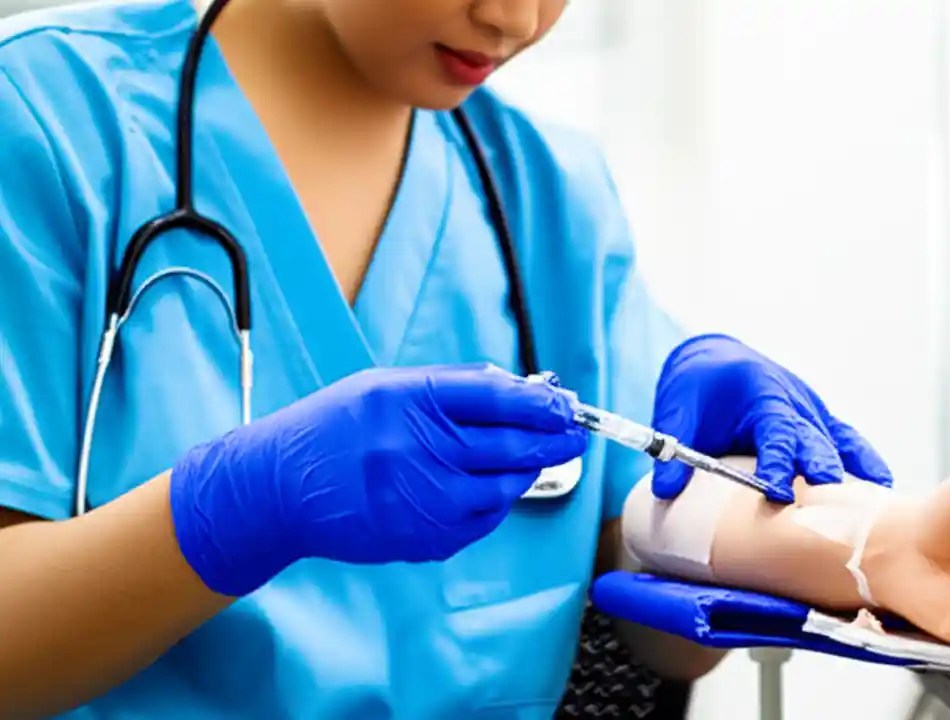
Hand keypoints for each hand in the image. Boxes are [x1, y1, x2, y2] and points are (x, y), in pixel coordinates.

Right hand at [169, 364, 587, 595]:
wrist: (281, 489)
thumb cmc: (336, 429)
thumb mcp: (387, 386)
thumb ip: (452, 388)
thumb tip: (517, 390)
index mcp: (411, 400)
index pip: (496, 397)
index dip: (540, 402)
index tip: (564, 404)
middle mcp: (419, 449)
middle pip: (510, 445)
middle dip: (552, 439)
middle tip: (574, 433)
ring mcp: (423, 498)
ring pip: (505, 487)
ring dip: (527, 471)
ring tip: (536, 457)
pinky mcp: (424, 537)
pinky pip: (483, 520)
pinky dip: (497, 503)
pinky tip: (493, 487)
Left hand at [651, 334, 891, 502]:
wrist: (715, 361)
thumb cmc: (698, 387)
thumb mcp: (677, 412)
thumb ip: (674, 448)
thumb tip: (667, 491)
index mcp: (762, 393)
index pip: (775, 430)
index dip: (779, 461)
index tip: (779, 492)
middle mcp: (795, 402)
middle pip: (815, 439)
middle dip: (822, 471)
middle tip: (828, 507)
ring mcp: (813, 412)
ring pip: (839, 444)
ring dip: (849, 475)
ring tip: (865, 512)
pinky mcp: (821, 423)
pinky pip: (849, 442)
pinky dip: (865, 464)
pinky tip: (880, 490)